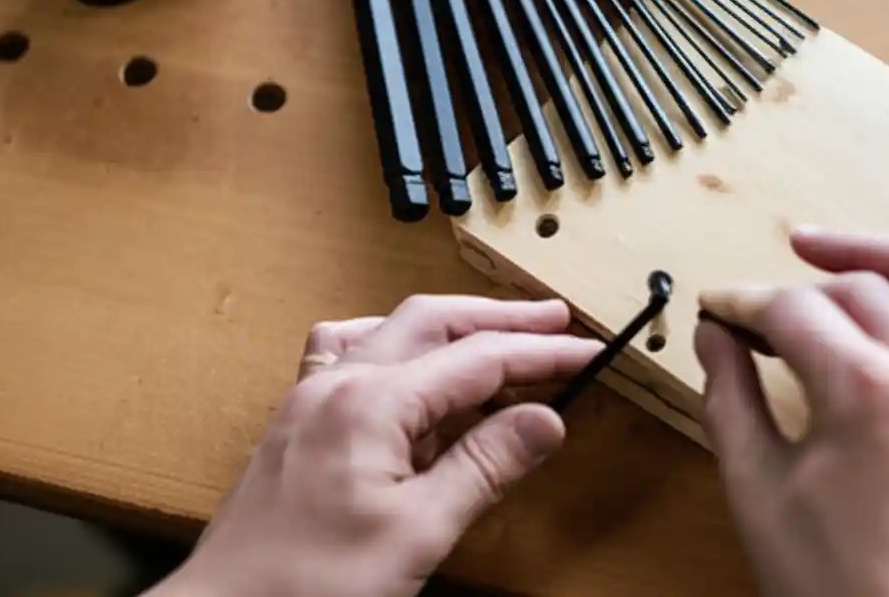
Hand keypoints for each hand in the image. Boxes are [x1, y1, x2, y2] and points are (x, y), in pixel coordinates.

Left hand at [146, 296, 600, 596]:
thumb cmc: (312, 587)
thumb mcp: (419, 532)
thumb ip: (484, 466)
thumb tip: (545, 419)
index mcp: (371, 402)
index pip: (478, 359)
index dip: (541, 353)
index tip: (591, 352)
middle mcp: (337, 382)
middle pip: (434, 323)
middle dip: (500, 319)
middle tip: (557, 321)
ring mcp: (310, 397)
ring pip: (391, 331)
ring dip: (449, 329)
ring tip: (495, 338)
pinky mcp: (297, 422)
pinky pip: (347, 355)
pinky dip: (394, 348)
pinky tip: (408, 369)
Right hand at [695, 228, 888, 596]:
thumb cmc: (839, 588)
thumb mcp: (758, 490)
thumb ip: (729, 398)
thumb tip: (714, 337)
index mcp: (865, 389)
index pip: (789, 307)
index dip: (738, 301)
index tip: (712, 311)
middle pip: (856, 286)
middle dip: (793, 287)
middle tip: (749, 314)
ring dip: (885, 255)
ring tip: (831, 254)